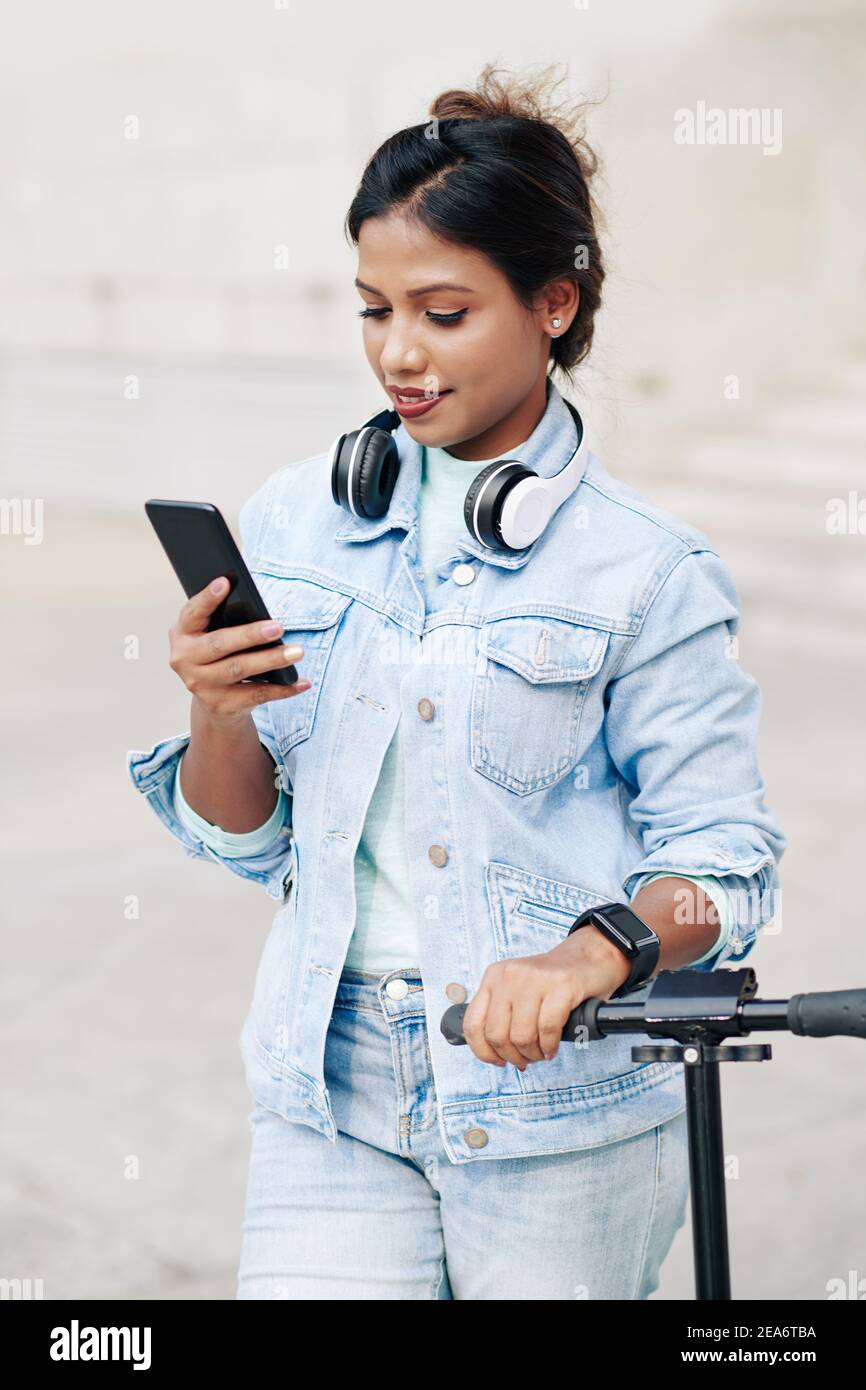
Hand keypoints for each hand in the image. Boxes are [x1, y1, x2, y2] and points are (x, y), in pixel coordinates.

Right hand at [168, 576, 310, 724]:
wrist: (214, 699)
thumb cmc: (219, 653)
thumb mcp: (213, 632)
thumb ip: (225, 618)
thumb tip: (258, 608)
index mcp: (182, 633)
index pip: (193, 612)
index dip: (208, 598)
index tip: (225, 582)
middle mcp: (185, 659)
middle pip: (220, 644)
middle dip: (251, 635)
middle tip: (278, 627)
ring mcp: (201, 685)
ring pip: (239, 669)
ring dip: (271, 660)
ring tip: (297, 652)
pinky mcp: (220, 705)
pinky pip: (256, 695)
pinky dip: (282, 689)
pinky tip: (300, 682)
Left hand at [462, 927, 632, 1069]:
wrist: (587, 957)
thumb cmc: (551, 983)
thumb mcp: (516, 991)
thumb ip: (501, 1015)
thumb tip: (494, 1055)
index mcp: (493, 977)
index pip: (473, 1023)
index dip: (483, 1051)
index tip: (498, 1060)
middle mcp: (509, 975)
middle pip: (497, 1035)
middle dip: (513, 1056)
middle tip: (527, 1059)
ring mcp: (535, 978)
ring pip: (521, 1036)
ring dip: (533, 1054)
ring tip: (542, 1053)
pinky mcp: (561, 985)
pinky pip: (548, 1029)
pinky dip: (550, 1046)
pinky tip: (553, 1048)